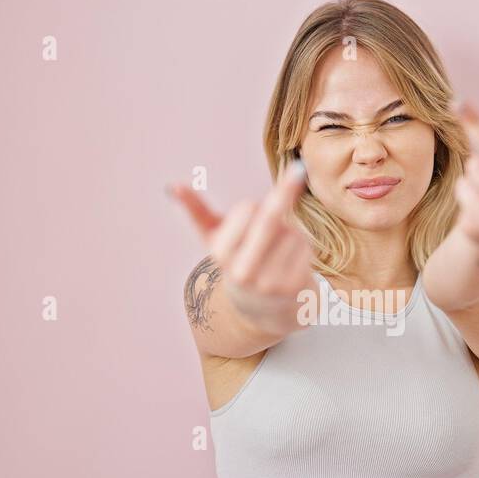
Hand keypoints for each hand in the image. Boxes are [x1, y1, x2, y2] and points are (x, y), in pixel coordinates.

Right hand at [168, 161, 315, 332]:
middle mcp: (244, 272)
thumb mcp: (214, 240)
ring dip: (289, 230)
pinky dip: (302, 245)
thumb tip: (174, 186)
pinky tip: (292, 258)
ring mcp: (270, 282)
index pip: (245, 209)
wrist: (263, 309)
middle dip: (286, 190)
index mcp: (222, 255)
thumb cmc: (237, 260)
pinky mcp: (294, 286)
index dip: (251, 207)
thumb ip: (196, 212)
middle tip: (299, 168)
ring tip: (277, 247)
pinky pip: (305, 246)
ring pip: (291, 230)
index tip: (249, 211)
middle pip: (270, 218)